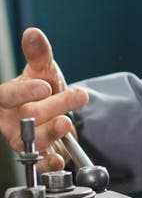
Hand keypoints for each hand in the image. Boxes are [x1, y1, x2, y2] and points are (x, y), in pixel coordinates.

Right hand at [0, 28, 87, 171]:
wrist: (56, 114)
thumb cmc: (42, 91)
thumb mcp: (43, 71)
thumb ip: (39, 54)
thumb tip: (33, 33)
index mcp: (6, 100)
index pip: (6, 96)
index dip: (23, 92)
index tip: (45, 86)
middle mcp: (11, 122)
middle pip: (28, 115)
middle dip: (55, 105)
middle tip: (78, 95)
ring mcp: (23, 141)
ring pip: (34, 139)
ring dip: (53, 131)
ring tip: (67, 124)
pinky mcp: (37, 157)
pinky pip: (41, 163)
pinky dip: (51, 162)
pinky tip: (60, 158)